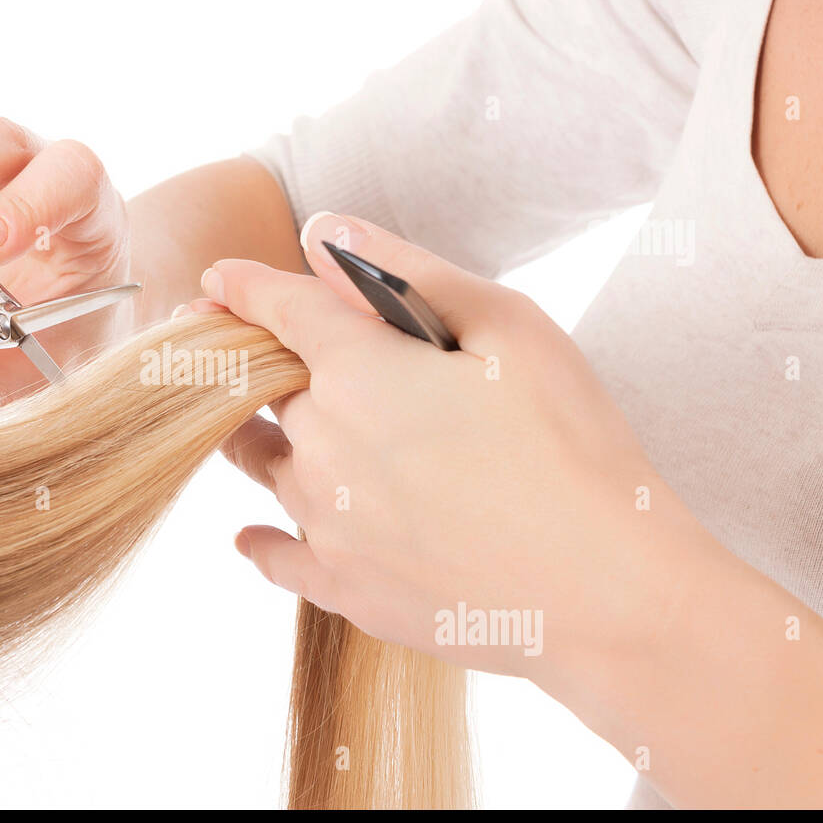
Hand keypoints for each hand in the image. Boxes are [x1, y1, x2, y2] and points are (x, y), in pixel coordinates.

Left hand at [192, 213, 714, 682]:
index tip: (216, 276)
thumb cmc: (572, 446)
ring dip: (251, 438)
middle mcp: (320, 446)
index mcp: (356, 371)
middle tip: (230, 348)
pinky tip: (249, 539)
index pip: (278, 310)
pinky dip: (261, 542)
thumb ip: (406, 273)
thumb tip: (325, 231)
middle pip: (261, 388)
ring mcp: (326, 523)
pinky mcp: (345, 588)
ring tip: (240, 427)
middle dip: (245, 359)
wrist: (605, 591)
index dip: (245, 286)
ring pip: (263, 466)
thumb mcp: (508, 326)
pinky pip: (278, 556)